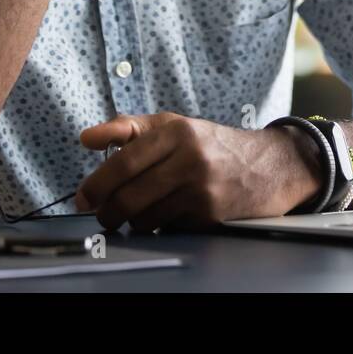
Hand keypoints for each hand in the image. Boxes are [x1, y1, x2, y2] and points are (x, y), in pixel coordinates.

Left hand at [75, 113, 325, 231]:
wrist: (269, 166)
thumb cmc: (213, 145)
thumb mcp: (174, 125)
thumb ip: (129, 128)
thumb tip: (87, 138)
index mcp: (176, 131)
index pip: (124, 160)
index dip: (97, 183)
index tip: (83, 197)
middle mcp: (189, 158)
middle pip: (130, 195)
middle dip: (108, 211)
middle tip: (102, 214)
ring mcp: (201, 188)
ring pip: (145, 217)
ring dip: (132, 222)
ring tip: (134, 215)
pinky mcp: (210, 214)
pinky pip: (167, 227)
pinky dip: (159, 226)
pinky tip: (166, 215)